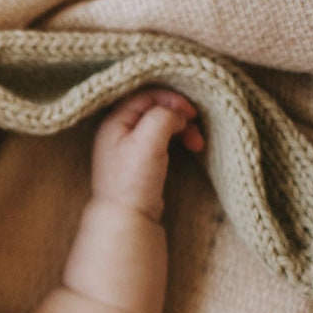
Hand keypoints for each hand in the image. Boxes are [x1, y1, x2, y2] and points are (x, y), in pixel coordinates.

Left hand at [90, 88, 203, 219]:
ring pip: (161, 122)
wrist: (128, 218)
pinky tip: (191, 147)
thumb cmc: (133, 181)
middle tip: (196, 126)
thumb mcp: (147, 142)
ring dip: (182, 127)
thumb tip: (176, 112)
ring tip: (197, 143)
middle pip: (154, 107)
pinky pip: (162, 137)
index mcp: (115, 121)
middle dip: (179, 113)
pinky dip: (178, 139)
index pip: (145, 94)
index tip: (190, 112)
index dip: (171, 98)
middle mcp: (118, 130)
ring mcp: (129, 145)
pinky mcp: (141, 158)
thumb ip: (162, 117)